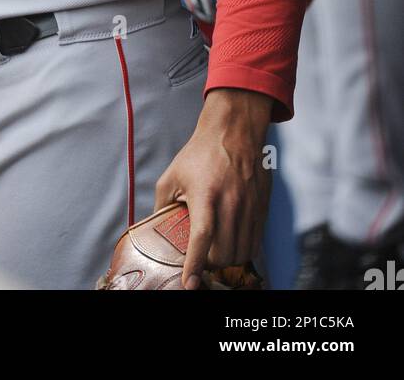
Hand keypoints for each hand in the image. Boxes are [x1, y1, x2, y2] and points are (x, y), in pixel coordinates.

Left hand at [154, 87, 273, 289]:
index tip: (190, 284)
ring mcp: (249, 207)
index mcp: (205, 195)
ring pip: (242, 252)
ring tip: (216, 251)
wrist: (233, 131)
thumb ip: (161, 204)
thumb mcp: (172, 175)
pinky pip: (255, 242)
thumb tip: (154, 229)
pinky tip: (232, 243)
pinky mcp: (262, 207)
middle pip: (224, 253)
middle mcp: (230, 203)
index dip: (195, 265)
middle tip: (201, 258)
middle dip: (210, 263)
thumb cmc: (200, 153)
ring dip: (227, 259)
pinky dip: (243, 250)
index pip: (201, 239)